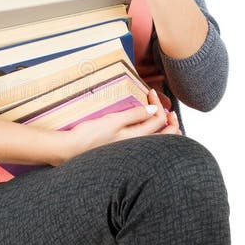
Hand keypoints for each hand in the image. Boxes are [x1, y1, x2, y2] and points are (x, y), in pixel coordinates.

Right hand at [59, 88, 181, 162]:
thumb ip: (135, 115)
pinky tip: (149, 132)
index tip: (150, 92)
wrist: (72, 149)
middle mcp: (139, 147)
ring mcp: (133, 151)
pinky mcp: (125, 152)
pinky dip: (154, 137)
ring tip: (167, 123)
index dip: (158, 103)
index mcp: (138, 139)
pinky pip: (147, 145)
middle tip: (170, 111)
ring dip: (166, 132)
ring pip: (158, 143)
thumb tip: (155, 109)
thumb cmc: (90, 136)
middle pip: (166, 136)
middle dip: (172, 122)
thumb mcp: (113, 121)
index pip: (159, 119)